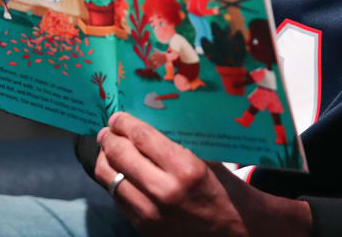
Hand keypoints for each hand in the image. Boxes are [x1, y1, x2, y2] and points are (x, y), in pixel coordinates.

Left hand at [94, 112, 310, 236]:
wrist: (236, 231)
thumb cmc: (224, 188)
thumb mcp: (206, 159)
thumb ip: (175, 144)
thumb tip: (144, 123)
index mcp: (185, 169)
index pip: (141, 137)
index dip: (124, 123)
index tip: (117, 117)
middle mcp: (164, 192)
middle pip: (120, 156)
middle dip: (109, 139)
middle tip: (107, 131)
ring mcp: (151, 214)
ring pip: (110, 179)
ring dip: (105, 160)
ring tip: (107, 151)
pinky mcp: (144, 230)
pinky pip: (118, 200)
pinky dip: (114, 182)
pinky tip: (118, 173)